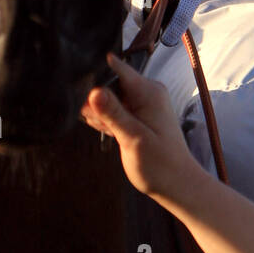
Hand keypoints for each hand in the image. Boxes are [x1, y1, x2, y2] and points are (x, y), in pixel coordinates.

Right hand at [81, 54, 201, 203]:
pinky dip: (107, 121)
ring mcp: (141, 102)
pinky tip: (111, 134)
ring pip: (108, 97)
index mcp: (148, 91)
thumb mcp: (133, 139)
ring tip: (110, 132)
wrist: (176, 185)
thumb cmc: (159, 164)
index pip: (116, 67)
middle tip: (102, 124)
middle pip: (109, 82)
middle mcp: (145, 91)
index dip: (95, 72)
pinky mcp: (135, 114)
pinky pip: (113, 109)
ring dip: (100, 113)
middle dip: (96, 100)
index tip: (76, 85)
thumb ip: (113, 114)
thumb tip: (93, 90)